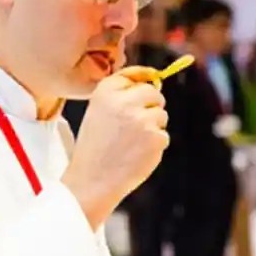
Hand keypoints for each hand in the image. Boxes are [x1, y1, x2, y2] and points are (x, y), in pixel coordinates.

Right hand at [62, 68, 168, 227]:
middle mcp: (124, 101)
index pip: (132, 74)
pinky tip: (136, 154)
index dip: (143, 78)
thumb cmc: (95, 147)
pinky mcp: (156, 137)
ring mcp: (142, 119)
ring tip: (131, 143)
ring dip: (152, 127)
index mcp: (105, 91)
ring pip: (161, 114)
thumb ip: (120, 95)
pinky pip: (163, 135)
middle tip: (137, 124)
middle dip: (151, 105)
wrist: (92, 180)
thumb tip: (155, 80)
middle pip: (153, 92)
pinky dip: (154, 146)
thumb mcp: (98, 112)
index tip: (150, 80)